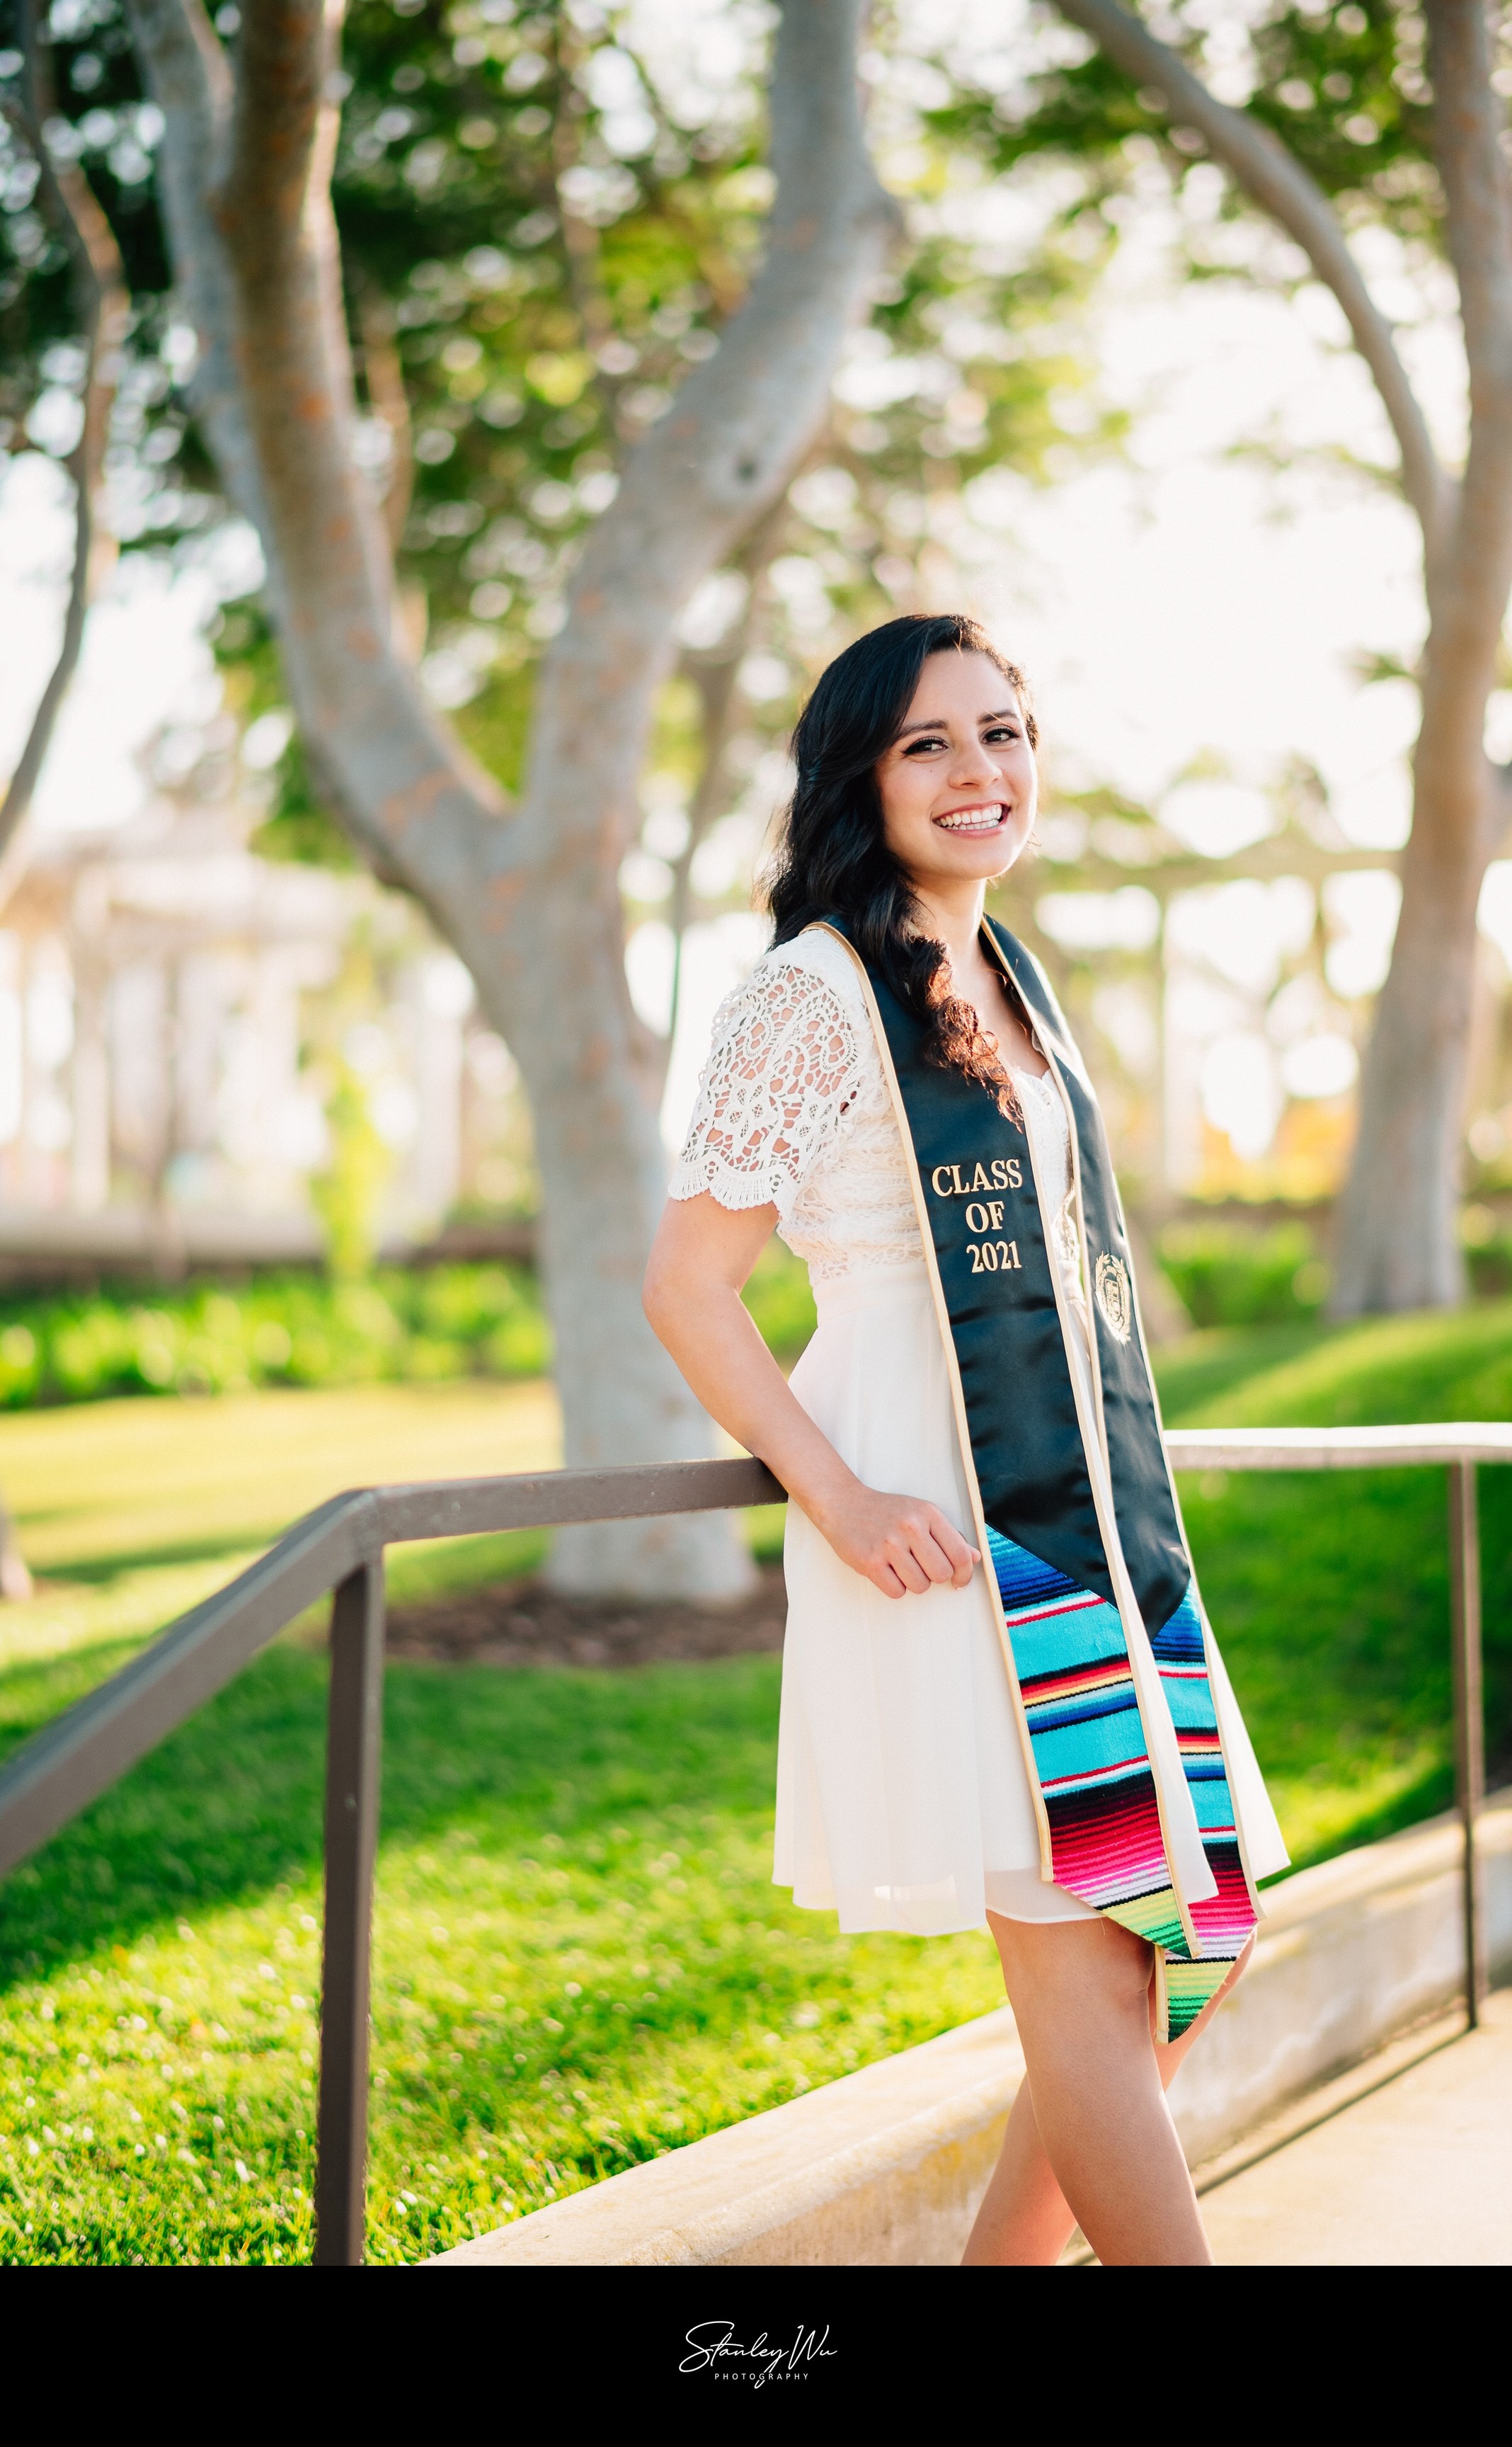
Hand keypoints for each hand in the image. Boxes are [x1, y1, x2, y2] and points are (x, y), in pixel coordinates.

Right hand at [815, 1481, 980, 1600]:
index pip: (960, 1554)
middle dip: (934, 1577)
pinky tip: (887, 1571)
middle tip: (922, 1567)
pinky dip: (895, 1587)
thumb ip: (949, 1536)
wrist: (843, 1504)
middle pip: (941, 1574)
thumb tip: (975, 1558)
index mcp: (928, 1513)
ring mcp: (888, 1545)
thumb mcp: (921, 1513)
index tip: (959, 1581)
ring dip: (913, 1582)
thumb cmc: (886, 1512)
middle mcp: (910, 1527)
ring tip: (901, 1566)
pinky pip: (897, 1592)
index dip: (964, 1574)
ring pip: (920, 1586)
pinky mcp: (869, 1562)